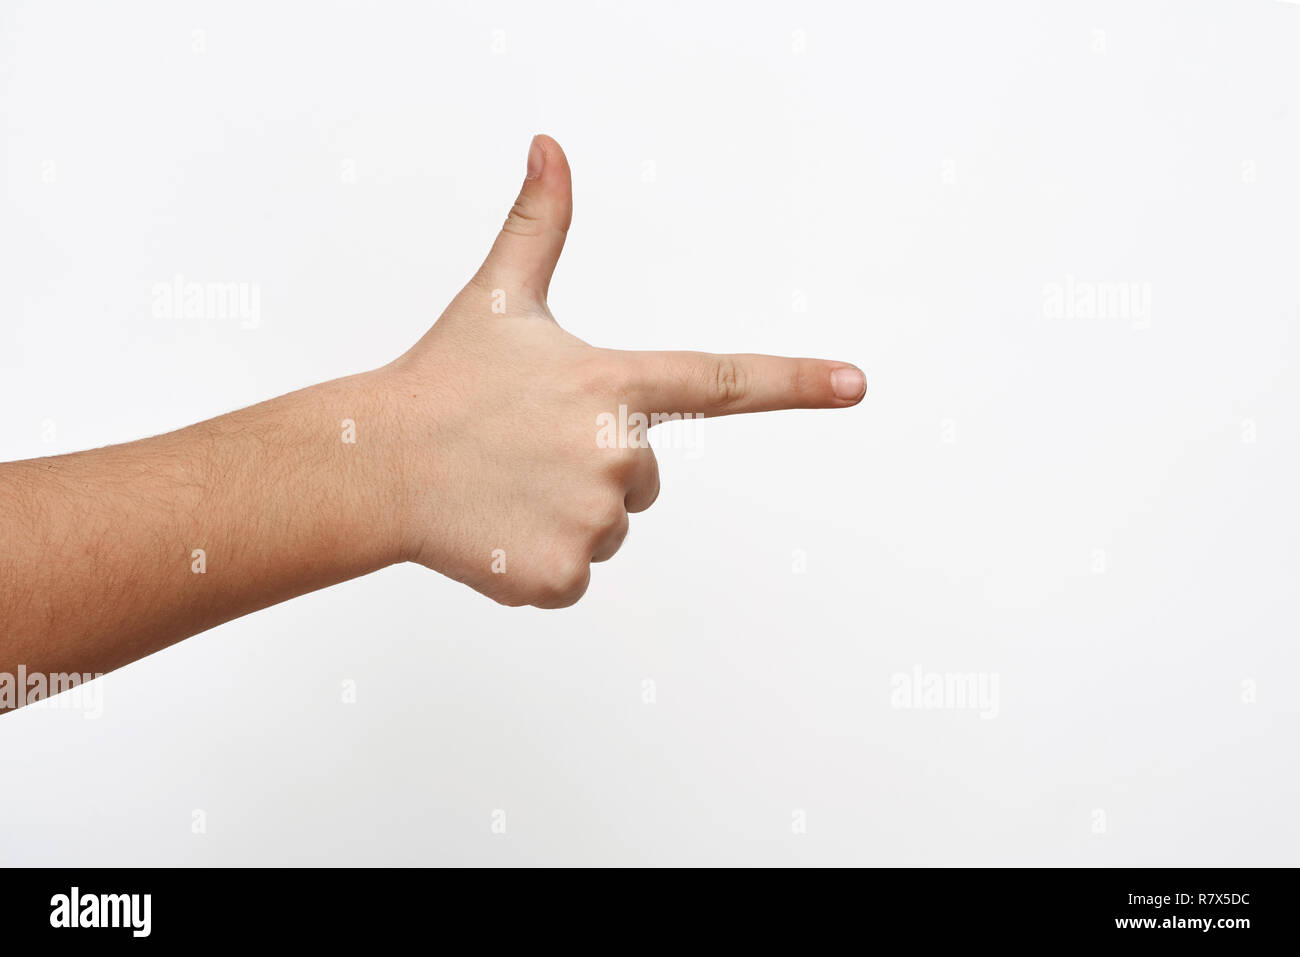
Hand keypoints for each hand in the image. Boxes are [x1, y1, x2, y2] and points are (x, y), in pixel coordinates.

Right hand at [386, 135, 865, 607]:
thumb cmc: (442, 378)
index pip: (724, 382)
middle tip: (526, 450)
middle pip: (643, 476)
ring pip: (610, 527)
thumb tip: (549, 144)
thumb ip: (540, 224)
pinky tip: (495, 529)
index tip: (855, 383)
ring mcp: (592, 519)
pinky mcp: (560, 575)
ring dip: (568, 515)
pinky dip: (540, 563)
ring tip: (506, 487)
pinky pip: (576, 576)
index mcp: (615, 384)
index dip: (796, 381)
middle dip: (596, 467)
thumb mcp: (498, 297)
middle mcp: (616, 452)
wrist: (373, 462)